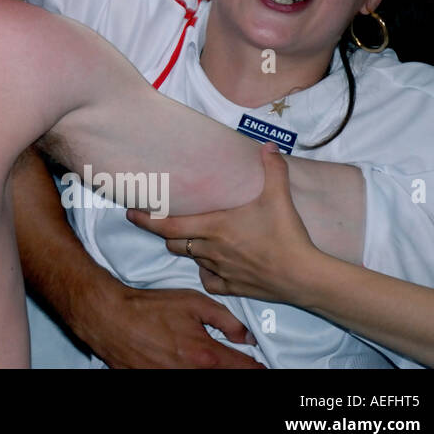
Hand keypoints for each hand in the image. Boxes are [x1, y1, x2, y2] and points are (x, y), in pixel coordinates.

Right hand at [81, 282, 263, 367]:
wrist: (110, 317)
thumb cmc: (149, 307)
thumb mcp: (193, 302)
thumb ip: (227, 320)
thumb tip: (246, 337)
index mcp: (206, 355)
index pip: (244, 369)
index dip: (257, 368)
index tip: (261, 367)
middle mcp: (190, 374)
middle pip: (223, 378)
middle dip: (231, 370)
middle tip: (232, 362)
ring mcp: (170, 381)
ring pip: (200, 382)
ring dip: (206, 371)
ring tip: (202, 360)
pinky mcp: (151, 381)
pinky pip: (174, 380)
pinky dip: (180, 372)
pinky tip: (176, 362)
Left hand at [127, 143, 316, 302]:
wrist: (303, 276)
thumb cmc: (287, 235)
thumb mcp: (279, 196)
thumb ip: (272, 169)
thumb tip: (268, 145)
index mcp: (214, 226)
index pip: (169, 224)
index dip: (147, 219)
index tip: (130, 213)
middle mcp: (211, 249)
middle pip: (174, 243)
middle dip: (166, 234)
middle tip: (162, 224)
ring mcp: (220, 270)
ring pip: (192, 260)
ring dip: (189, 250)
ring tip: (194, 240)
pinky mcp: (233, 287)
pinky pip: (209, 281)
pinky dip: (208, 274)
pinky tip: (214, 267)